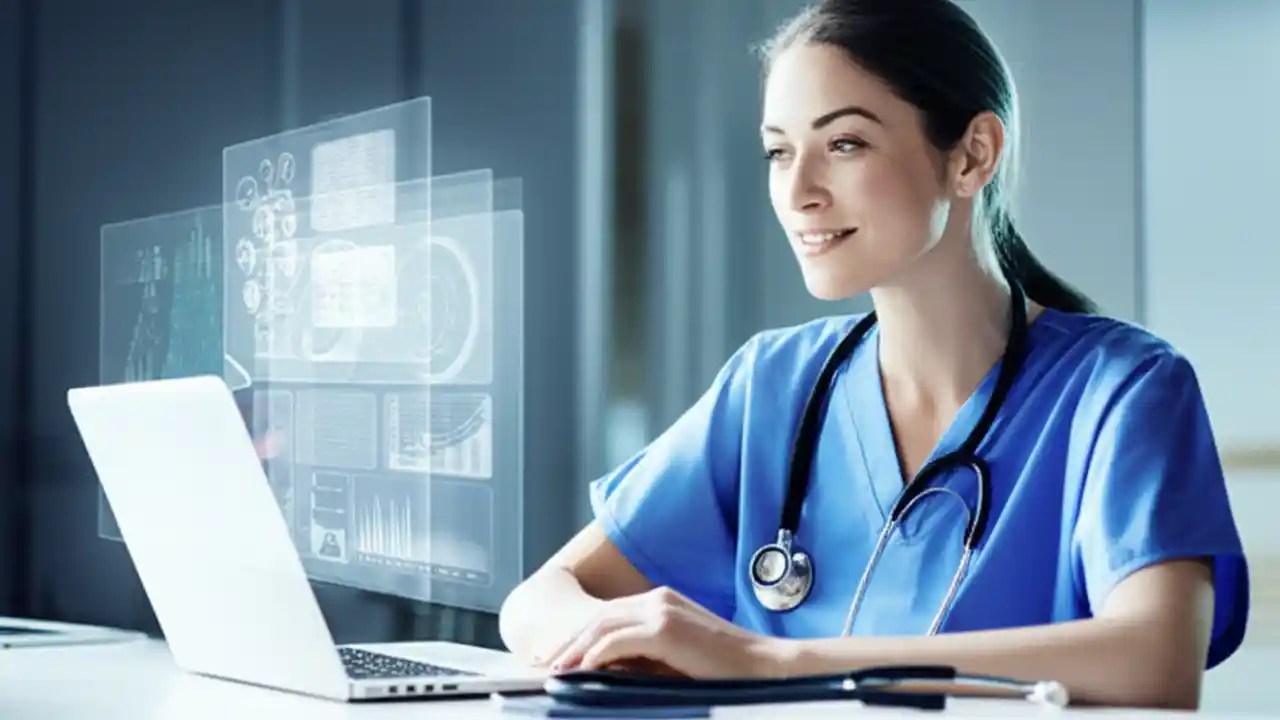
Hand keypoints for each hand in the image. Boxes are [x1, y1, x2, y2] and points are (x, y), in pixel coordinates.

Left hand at [543, 586, 787, 678]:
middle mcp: (658, 598)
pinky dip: (593, 656)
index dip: (580, 635)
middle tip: (545, 664)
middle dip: (568, 641)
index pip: (609, 615)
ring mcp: (661, 610)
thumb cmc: (726, 669)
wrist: (765, 666)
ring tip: (555, 672)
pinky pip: (615, 642)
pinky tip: (581, 672)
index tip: (559, 656)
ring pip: (601, 626)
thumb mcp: (678, 658)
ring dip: (574, 650)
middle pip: (598, 617)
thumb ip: (645, 657)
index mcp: (662, 601)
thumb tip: (607, 671)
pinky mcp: (665, 628)